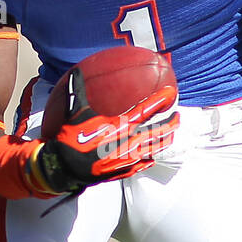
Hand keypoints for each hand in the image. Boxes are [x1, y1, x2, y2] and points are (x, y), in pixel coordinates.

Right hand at [34, 67, 178, 193]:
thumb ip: (78, 90)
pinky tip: (152, 157)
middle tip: (177, 117)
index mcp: (119, 125)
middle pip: (157, 132)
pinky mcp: (123, 171)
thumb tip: (77, 70)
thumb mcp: (74, 112)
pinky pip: (142, 164)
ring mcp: (127, 158)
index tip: (171, 93)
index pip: (146, 110)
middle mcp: (127, 142)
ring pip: (153, 149)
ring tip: (171, 135)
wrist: (64, 168)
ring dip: (164, 141)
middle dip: (170, 124)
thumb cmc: (69, 139)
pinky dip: (149, 159)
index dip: (160, 100)